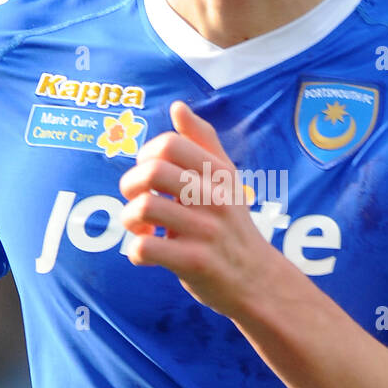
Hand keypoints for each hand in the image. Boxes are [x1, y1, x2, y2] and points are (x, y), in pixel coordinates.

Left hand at [118, 100, 280, 317]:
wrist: (257, 280)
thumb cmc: (232, 227)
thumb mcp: (227, 181)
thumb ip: (202, 143)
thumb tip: (178, 107)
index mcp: (218, 174)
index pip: (169, 144)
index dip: (145, 156)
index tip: (149, 175)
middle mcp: (215, 198)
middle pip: (153, 171)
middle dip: (130, 185)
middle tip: (138, 200)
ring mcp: (206, 231)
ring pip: (144, 208)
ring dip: (130, 219)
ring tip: (142, 228)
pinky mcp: (195, 262)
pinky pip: (145, 248)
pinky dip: (136, 251)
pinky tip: (148, 252)